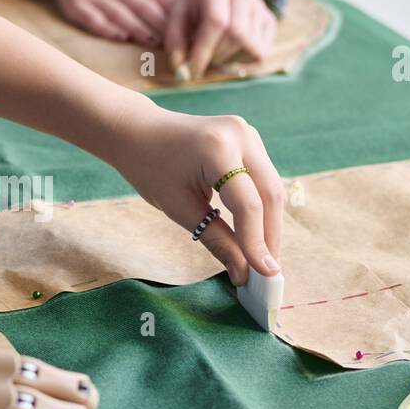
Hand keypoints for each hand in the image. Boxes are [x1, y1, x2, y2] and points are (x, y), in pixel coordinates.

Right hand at [24, 0, 173, 44]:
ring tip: (153, 43)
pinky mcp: (76, 5)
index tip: (185, 27)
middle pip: (143, 8)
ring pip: (122, 17)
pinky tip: (121, 38)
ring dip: (140, 31)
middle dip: (160, 26)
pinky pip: (94, 21)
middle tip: (175, 42)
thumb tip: (174, 4)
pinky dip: (109, 30)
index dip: (172, 13)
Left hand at [107, 105, 282, 285]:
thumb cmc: (150, 167)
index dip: (257, 243)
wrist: (138, 131)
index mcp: (218, 149)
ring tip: (263, 260)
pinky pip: (263, 180)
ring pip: (271, 188)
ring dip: (270, 225)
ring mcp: (248, 134)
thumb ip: (216, 239)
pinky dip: (262, 208)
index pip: (248, 204)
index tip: (265, 277)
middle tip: (268, 274)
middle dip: (270, 237)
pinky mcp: (249, 140)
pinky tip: (257, 234)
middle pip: (270, 194)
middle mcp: (241, 136)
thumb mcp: (178, 208)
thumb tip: (244, 273)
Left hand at [165, 0, 275, 81]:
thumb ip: (175, 41)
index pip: (216, 21)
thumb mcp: (176, 17)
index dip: (204, 50)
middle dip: (217, 55)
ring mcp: (259, 6)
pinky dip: (244, 59)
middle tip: (204, 60)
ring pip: (251, 44)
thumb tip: (180, 68)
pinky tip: (230, 51)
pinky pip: (262, 50)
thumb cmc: (192, 7)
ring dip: (229, 58)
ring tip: (215, 51)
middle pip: (237, 33)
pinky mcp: (269, 20)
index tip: (192, 71)